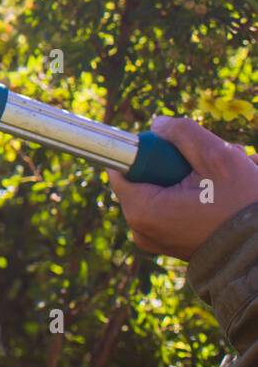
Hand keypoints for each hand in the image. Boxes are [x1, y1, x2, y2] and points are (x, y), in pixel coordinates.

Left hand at [109, 117, 257, 260]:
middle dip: (183, 161)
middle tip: (218, 159)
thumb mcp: (218, 158)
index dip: (150, 150)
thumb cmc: (244, 208)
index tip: (179, 150)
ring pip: (168, 188)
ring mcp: (157, 238)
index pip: (123, 165)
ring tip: (234, 172)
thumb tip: (157, 125)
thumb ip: (182, 133)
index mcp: (142, 210)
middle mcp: (142, 228)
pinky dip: (200, 193)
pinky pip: (177, 206)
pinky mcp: (174, 242)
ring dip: (198, 175)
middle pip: (149, 174)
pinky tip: (230, 189)